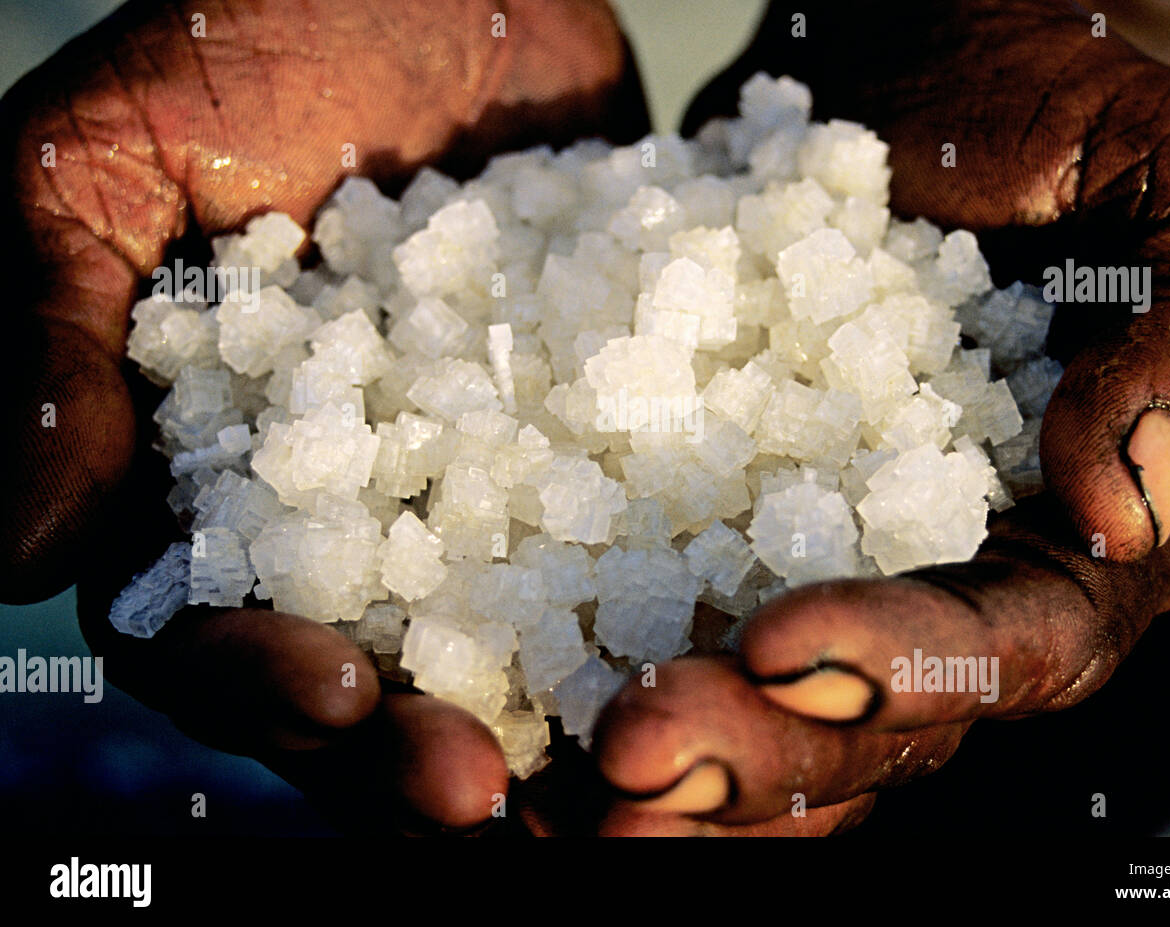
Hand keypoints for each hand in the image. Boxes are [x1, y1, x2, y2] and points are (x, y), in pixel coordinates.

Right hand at [0, 0, 648, 832]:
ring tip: (603, 773)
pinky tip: (701, 663)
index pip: (214, 630)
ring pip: (503, 649)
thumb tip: (13, 559)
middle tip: (479, 795)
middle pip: (372, 677)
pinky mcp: (598, 442)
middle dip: (412, 746)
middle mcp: (354, 508)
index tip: (338, 695)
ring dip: (543, 723)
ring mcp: (486, 484)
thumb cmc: (258, 31)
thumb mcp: (112, 163)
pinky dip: (653, 618)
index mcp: (214, 478)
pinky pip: (627, 550)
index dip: (264, 682)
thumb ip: (55, 344)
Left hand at [584, 0, 1169, 834]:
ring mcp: (834, 565)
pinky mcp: (730, 527)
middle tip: (636, 756)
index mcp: (1080, 540)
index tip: (781, 643)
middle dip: (762, 746)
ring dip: (678, 758)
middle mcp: (955, 583)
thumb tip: (1124, 506)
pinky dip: (605, 671)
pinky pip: (674, 623)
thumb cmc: (1059, 118)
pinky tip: (525, 709)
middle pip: (879, 718)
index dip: (909, 661)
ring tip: (578, 782)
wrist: (909, 77)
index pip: (1018, 641)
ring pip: (774, 710)